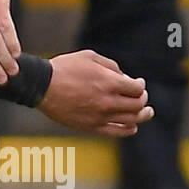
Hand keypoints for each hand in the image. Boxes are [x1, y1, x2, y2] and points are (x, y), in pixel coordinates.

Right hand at [36, 50, 154, 136]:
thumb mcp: (89, 56)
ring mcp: (100, 115)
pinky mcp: (91, 126)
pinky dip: (129, 129)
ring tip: (146, 112)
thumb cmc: (64, 68)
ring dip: (142, 115)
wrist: (42, 86)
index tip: (138, 83)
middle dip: (142, 99)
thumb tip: (125, 77)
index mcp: (108, 82)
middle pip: (137, 105)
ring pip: (131, 120)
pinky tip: (132, 125)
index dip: (140, 85)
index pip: (137, 89)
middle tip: (141, 96)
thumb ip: (111, 66)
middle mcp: (107, 101)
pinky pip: (117, 132)